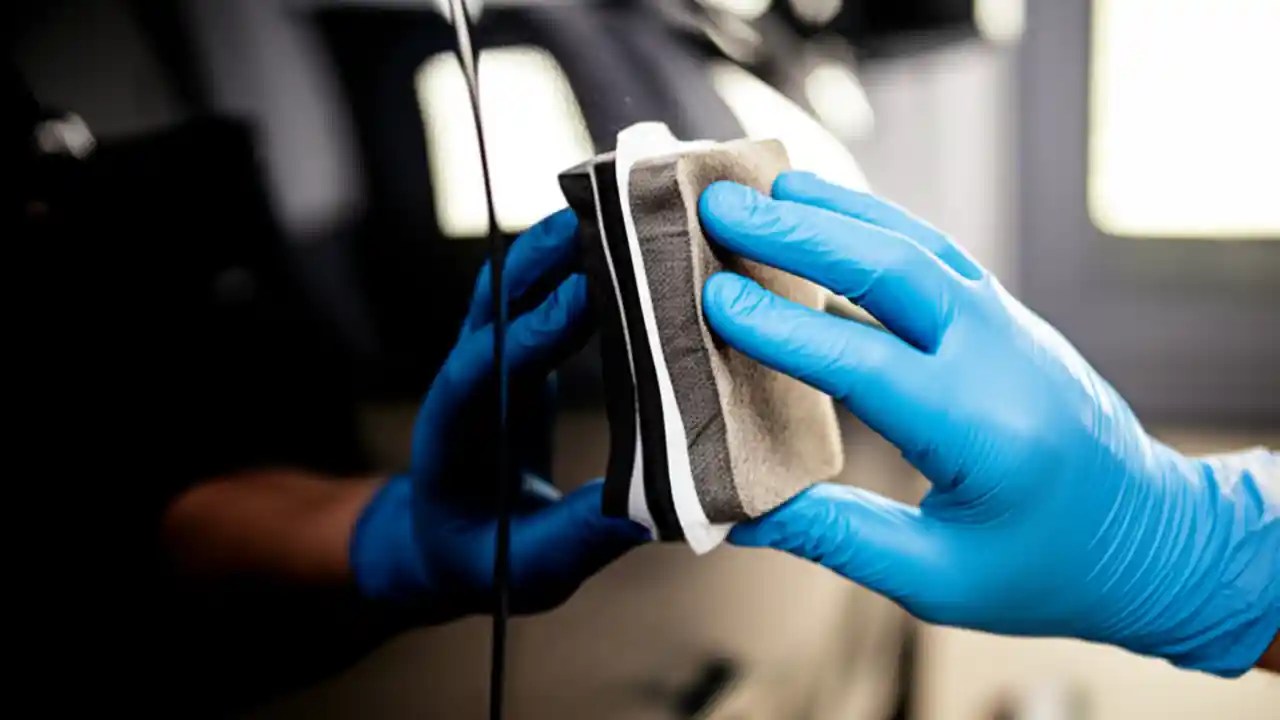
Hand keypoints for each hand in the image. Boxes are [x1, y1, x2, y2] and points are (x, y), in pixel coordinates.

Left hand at [350, 209, 648, 620]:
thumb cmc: (485, 558)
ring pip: (515, 284)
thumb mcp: (534, 564)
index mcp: (455, 433)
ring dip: (562, 245)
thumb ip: (585, 533)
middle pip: (494, 300)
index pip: (487, 367)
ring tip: (626, 210)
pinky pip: (541, 294)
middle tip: (610, 218)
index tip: (582, 295)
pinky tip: (627, 240)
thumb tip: (662, 507)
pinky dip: (576, 261)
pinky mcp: (518, 350)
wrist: (447, 541)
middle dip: (545, 257)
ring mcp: (490, 358)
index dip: (535, 329)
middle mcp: (468, 381)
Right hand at [698, 172, 1278, 675]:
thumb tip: (736, 512)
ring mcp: (1007, 325)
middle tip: (722, 209)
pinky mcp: (1003, 314)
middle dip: (799, 235)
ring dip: (836, 209)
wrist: (1151, 535)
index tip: (715, 300)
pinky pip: (932, 251)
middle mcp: (999, 359)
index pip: (866, 363)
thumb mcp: (936, 578)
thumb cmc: (1045, 568)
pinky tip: (827, 206)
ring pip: (914, 243)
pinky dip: (873, 221)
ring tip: (766, 184)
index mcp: (981, 433)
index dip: (784, 330)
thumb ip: (834, 536)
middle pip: (892, 270)